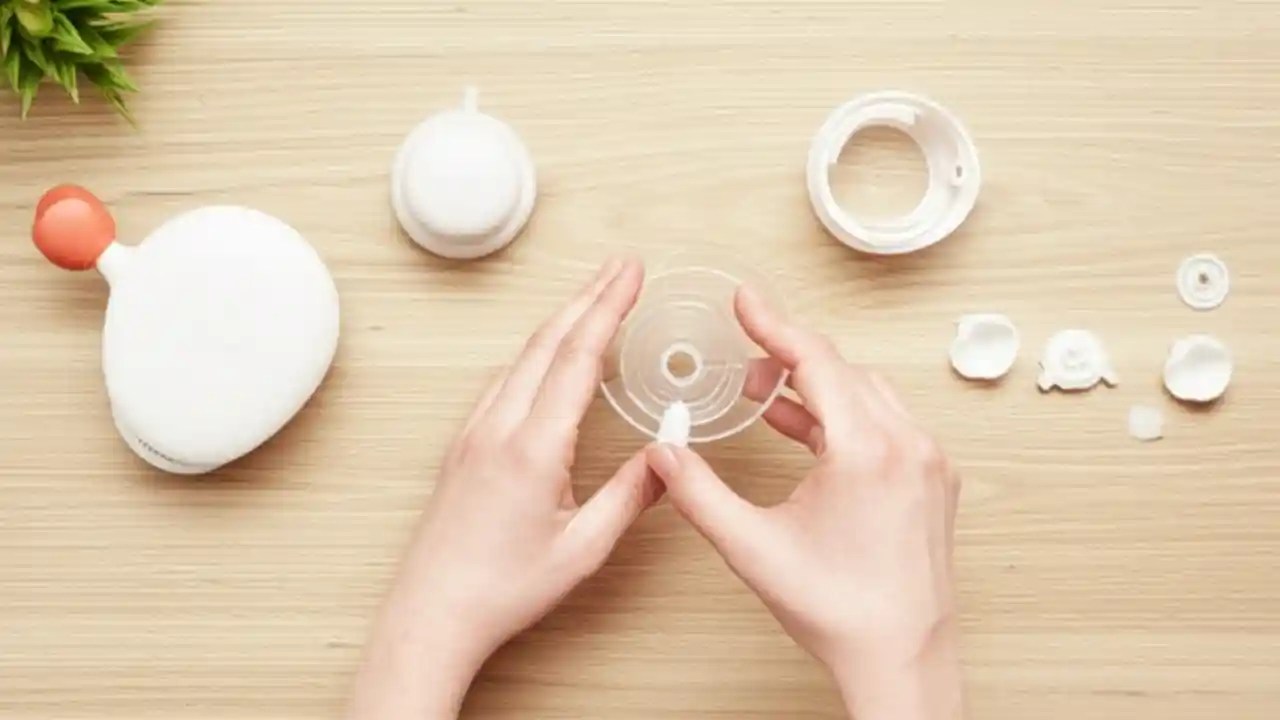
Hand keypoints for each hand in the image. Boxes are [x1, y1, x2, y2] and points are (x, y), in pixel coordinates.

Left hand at [349, 258, 661, 719]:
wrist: (432, 613)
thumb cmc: (502, 589)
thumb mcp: (584, 548)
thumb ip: (631, 495)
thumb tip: (669, 455)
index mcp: (533, 447)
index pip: (578, 358)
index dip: (608, 308)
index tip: (631, 273)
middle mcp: (498, 427)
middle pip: (547, 343)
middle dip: (589, 297)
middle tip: (621, 266)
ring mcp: (474, 433)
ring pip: (522, 358)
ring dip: (561, 322)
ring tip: (594, 301)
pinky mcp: (463, 446)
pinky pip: (502, 382)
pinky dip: (535, 354)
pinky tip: (545, 358)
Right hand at [645, 286, 963, 719]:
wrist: (901, 658)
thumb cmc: (840, 611)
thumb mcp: (753, 548)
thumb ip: (699, 494)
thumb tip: (664, 452)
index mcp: (865, 451)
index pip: (814, 361)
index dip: (772, 325)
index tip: (746, 300)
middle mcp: (906, 446)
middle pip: (842, 371)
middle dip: (788, 358)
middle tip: (743, 362)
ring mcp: (926, 462)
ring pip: (867, 395)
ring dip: (816, 387)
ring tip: (766, 397)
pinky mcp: (933, 481)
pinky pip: (886, 424)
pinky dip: (844, 415)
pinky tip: (806, 430)